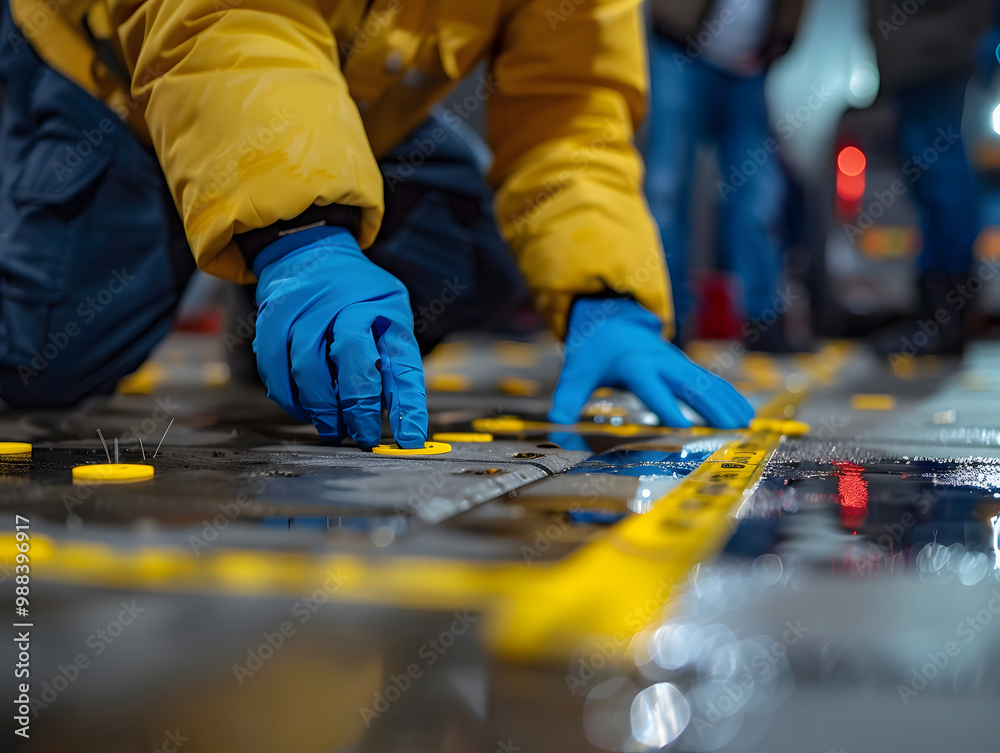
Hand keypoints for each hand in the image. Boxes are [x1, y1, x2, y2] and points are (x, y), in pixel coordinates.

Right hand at [253, 228, 426, 447]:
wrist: (311, 251)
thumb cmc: (358, 299)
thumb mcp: (390, 320)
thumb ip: (393, 365)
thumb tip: (402, 423)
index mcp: (388, 309)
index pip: (402, 361)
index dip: (408, 405)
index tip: (411, 440)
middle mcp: (349, 303)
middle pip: (353, 358)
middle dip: (359, 407)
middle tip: (363, 437)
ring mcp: (308, 306)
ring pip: (309, 367)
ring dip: (320, 408)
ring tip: (332, 429)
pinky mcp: (273, 313)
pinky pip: (274, 365)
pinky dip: (288, 396)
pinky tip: (302, 409)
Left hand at [549, 298, 753, 428]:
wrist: (610, 319)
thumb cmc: (593, 351)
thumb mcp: (575, 372)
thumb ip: (567, 399)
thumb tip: (555, 423)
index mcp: (633, 362)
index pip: (650, 386)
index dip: (665, 405)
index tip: (681, 426)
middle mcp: (660, 360)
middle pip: (688, 384)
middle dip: (710, 406)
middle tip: (731, 428)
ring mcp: (675, 361)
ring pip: (705, 381)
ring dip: (726, 401)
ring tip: (746, 422)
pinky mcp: (683, 365)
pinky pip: (709, 380)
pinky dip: (728, 394)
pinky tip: (744, 411)